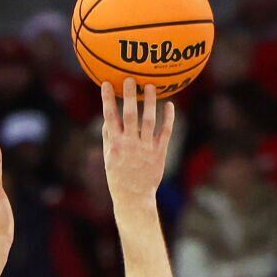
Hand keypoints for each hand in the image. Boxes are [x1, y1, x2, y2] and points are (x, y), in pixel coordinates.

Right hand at [102, 79, 175, 208]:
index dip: (108, 99)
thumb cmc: (118, 176)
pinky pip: (165, 132)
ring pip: (149, 121)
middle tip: (131, 79)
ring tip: (151, 86)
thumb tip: (108, 117)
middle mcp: (130, 144)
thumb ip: (108, 137)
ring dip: (150, 102)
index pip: (109, 117)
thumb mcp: (108, 157)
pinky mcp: (159, 153)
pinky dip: (168, 118)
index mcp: (115, 144)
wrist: (134, 197)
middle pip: (130, 115)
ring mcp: (146, 148)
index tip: (107, 84)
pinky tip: (170, 105)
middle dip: (130, 95)